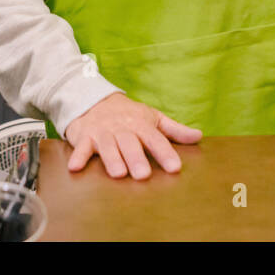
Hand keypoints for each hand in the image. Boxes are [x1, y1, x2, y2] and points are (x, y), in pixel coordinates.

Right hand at [64, 92, 201, 179]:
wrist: (93, 99)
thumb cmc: (127, 114)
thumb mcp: (152, 118)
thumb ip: (174, 130)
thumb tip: (198, 136)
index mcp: (141, 125)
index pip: (155, 139)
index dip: (165, 153)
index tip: (174, 167)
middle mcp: (122, 128)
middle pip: (130, 143)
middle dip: (136, 158)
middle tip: (143, 175)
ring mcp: (103, 132)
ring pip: (108, 146)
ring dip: (111, 159)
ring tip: (118, 174)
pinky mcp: (84, 137)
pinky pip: (81, 147)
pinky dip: (78, 156)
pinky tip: (75, 168)